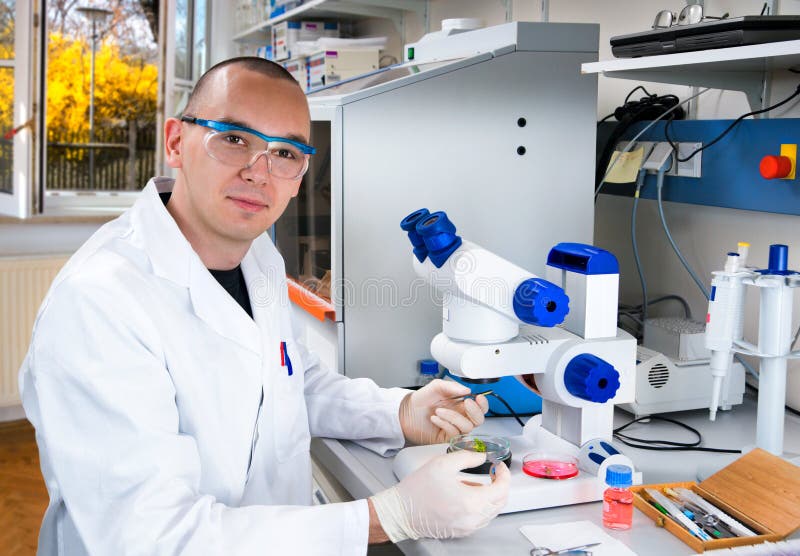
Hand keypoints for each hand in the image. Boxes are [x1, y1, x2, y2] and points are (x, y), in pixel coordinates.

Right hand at [369, 450, 509, 541]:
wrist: (401, 511)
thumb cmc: (418, 490)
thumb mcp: (443, 464)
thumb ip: (467, 457)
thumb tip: (482, 457)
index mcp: (472, 502)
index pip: (502, 489)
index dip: (504, 474)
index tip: (498, 465)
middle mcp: (473, 518)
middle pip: (500, 502)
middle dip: (500, 485)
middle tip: (493, 472)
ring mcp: (468, 527)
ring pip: (491, 511)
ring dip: (490, 495)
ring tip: (475, 482)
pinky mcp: (461, 531)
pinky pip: (480, 518)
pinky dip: (480, 506)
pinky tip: (466, 495)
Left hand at [400, 379, 488, 445]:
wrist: (405, 412)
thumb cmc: (421, 400)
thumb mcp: (436, 387)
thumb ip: (451, 387)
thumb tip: (467, 390)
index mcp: (461, 404)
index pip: (479, 407)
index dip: (483, 404)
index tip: (479, 398)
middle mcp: (460, 417)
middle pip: (479, 420)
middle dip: (475, 412)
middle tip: (466, 403)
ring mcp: (454, 428)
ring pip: (466, 427)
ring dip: (454, 417)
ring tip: (439, 410)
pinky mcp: (446, 438)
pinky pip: (453, 433)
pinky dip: (445, 424)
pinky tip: (435, 418)